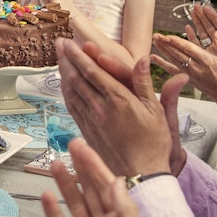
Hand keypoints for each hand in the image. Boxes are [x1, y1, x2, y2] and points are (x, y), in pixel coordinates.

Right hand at [43, 142, 147, 216]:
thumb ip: (125, 210)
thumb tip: (118, 181)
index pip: (107, 187)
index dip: (94, 166)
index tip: (81, 147)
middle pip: (91, 192)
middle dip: (80, 169)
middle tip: (68, 147)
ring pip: (75, 206)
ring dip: (65, 186)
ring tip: (54, 166)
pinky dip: (53, 213)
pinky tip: (45, 197)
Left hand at [57, 40, 186, 176]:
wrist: (141, 174)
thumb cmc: (153, 143)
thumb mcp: (157, 111)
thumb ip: (145, 84)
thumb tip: (143, 60)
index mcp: (119, 100)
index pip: (93, 72)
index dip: (79, 55)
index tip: (71, 42)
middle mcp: (101, 109)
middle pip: (78, 78)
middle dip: (67, 58)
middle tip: (59, 43)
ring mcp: (91, 120)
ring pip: (71, 91)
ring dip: (64, 72)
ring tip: (59, 57)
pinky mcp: (87, 130)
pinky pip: (72, 106)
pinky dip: (66, 91)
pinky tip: (64, 83)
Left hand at [150, 29, 216, 104]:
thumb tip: (215, 32)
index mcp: (207, 61)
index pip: (188, 50)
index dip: (177, 43)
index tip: (167, 36)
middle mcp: (196, 68)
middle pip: (178, 54)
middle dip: (166, 44)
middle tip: (156, 35)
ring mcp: (190, 74)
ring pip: (173, 60)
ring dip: (163, 50)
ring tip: (154, 40)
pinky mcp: (188, 77)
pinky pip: (172, 70)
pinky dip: (162, 63)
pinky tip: (153, 57)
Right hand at [191, 3, 216, 89]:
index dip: (212, 16)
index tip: (206, 7)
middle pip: (209, 28)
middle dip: (202, 16)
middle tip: (195, 6)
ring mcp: (211, 51)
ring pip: (201, 34)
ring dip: (195, 23)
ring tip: (190, 13)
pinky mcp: (205, 57)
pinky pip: (196, 45)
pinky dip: (191, 36)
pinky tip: (187, 28)